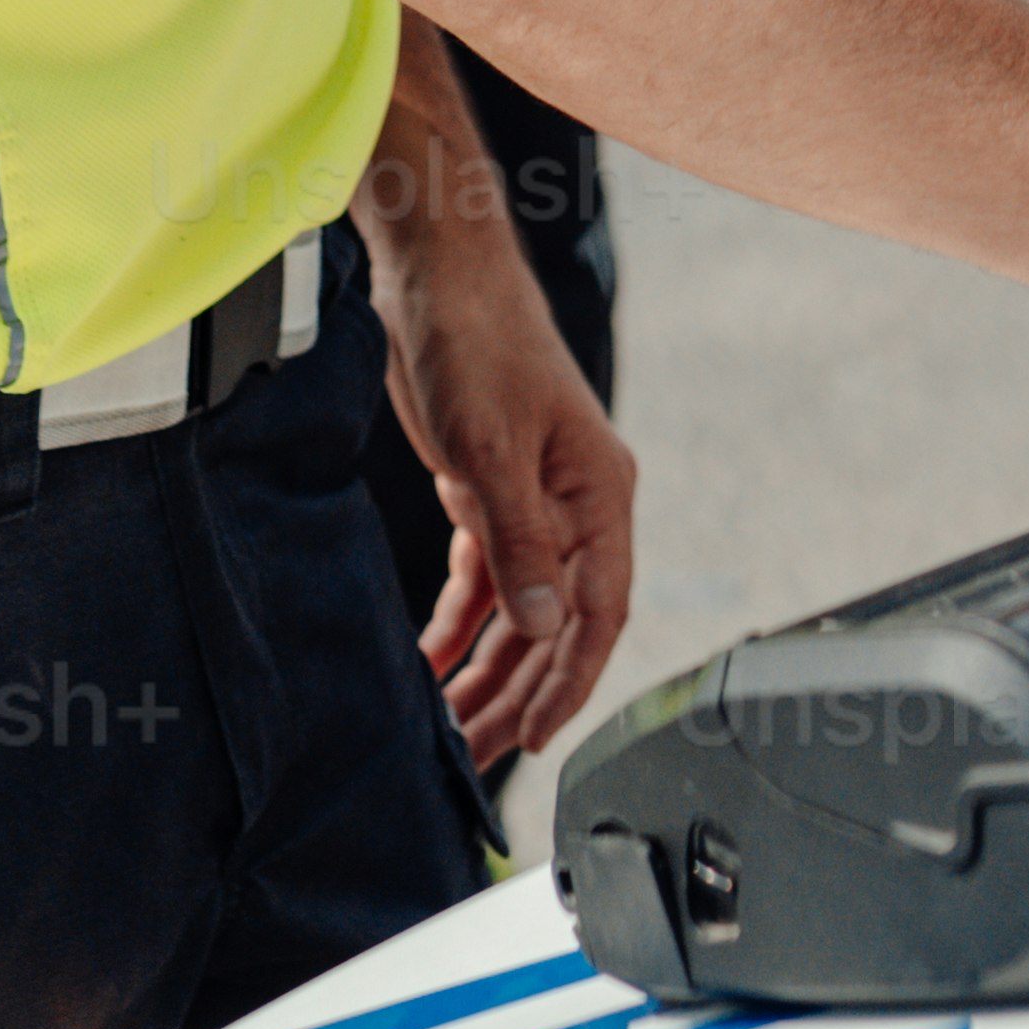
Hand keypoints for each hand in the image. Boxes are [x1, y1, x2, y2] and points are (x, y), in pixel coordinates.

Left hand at [362, 173, 641, 762]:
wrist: (433, 271)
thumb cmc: (479, 339)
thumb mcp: (492, 448)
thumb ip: (521, 543)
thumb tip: (545, 630)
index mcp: (601, 494)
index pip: (599, 612)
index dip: (570, 683)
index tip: (534, 740)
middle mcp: (575, 506)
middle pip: (555, 625)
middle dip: (515, 693)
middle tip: (471, 757)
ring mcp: (532, 501)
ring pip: (516, 611)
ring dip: (483, 669)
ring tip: (447, 729)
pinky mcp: (487, 491)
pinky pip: (481, 580)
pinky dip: (455, 625)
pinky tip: (428, 664)